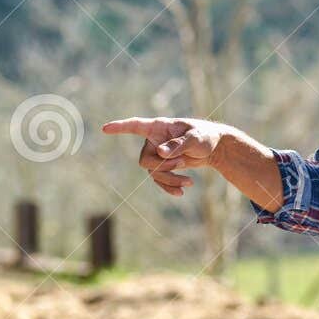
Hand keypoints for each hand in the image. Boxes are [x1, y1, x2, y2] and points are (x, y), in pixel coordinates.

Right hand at [101, 117, 229, 196]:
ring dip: (170, 179)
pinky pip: (159, 180)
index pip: (135, 126)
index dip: (120, 127)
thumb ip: (178, 145)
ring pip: (153, 173)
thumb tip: (159, 152)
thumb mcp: (195, 139)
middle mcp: (153, 141)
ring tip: (189, 182)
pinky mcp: (163, 167)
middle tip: (181, 164)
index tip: (105, 129)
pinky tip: (182, 192)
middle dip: (163, 167)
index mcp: (159, 127)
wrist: (213, 148)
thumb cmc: (205, 137)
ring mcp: (157, 155)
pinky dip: (170, 187)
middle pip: (145, 160)